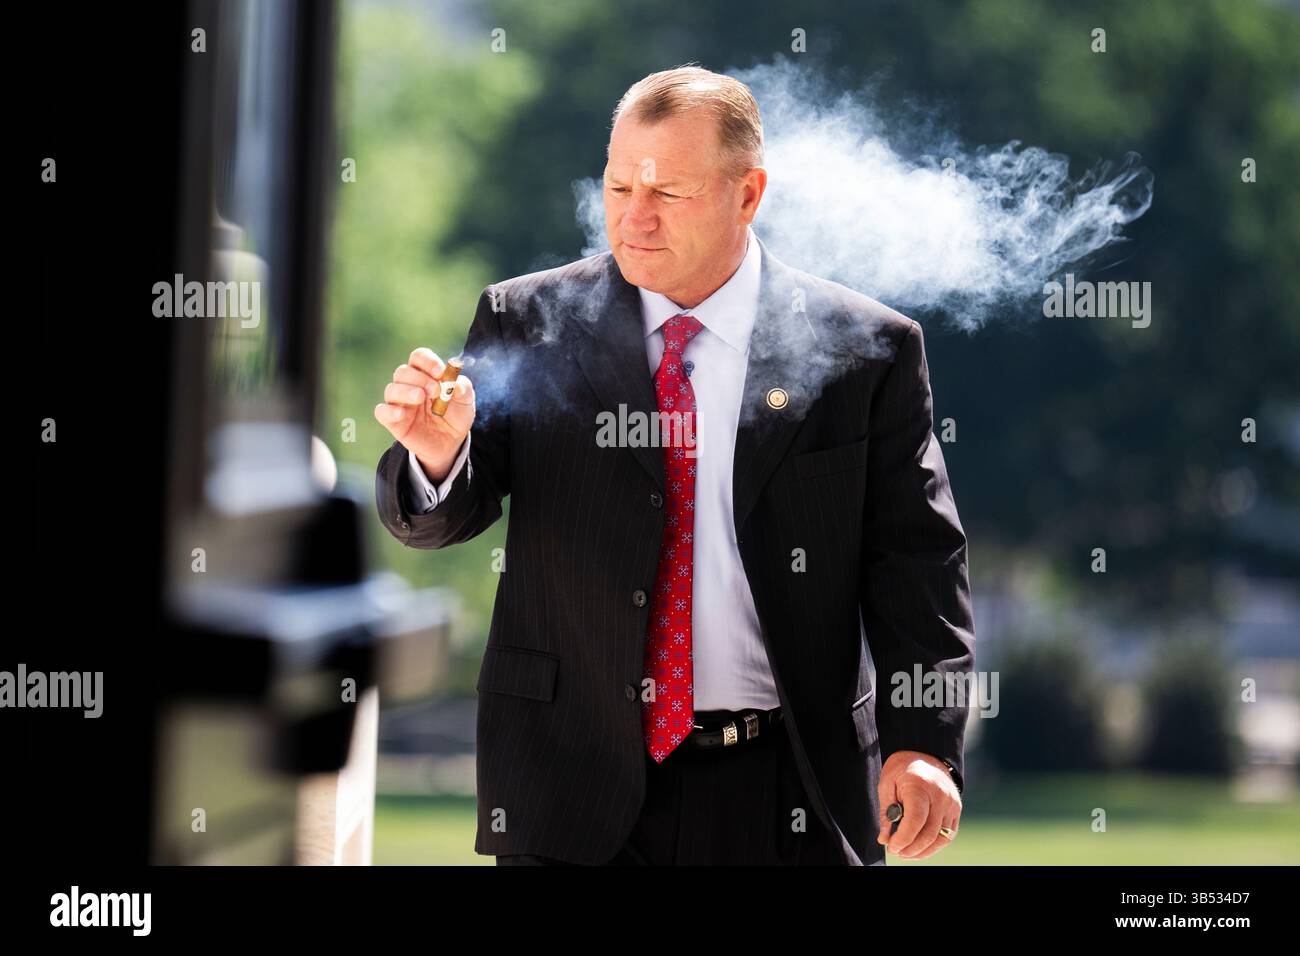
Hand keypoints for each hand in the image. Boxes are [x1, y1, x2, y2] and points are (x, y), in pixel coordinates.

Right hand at [374, 348, 475, 481]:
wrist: (451, 443)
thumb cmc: (456, 416)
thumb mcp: (466, 401)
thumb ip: (463, 388)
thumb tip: (454, 382)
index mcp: (426, 375)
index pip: (419, 358)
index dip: (428, 362)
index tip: (441, 373)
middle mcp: (409, 385)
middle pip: (403, 372)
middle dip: (419, 378)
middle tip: (435, 390)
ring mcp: (399, 403)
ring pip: (391, 389)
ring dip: (405, 391)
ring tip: (420, 398)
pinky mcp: (393, 421)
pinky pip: (381, 412)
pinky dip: (389, 410)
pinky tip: (401, 413)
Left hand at [876, 750, 961, 859]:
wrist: (926, 753)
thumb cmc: (902, 769)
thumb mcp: (887, 783)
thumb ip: (885, 812)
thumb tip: (884, 839)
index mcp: (920, 786)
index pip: (915, 820)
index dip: (903, 838)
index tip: (891, 846)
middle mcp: (941, 796)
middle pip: (928, 833)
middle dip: (910, 848)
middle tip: (894, 850)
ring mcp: (952, 804)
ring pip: (940, 838)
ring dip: (922, 851)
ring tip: (905, 853)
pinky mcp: (957, 810)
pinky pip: (948, 835)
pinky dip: (934, 846)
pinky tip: (919, 849)